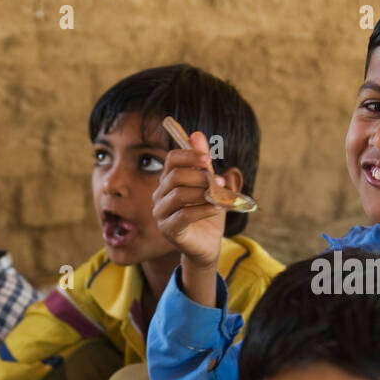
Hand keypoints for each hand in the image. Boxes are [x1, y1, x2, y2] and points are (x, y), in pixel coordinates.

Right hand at [152, 129, 226, 270]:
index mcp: (168, 182)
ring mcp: (161, 214)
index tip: (208, 158)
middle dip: (199, 176)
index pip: (172, 159)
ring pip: (178, 195)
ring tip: (220, 196)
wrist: (207, 244)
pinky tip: (216, 208)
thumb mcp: (210, 185)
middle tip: (218, 181)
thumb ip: (203, 164)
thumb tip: (197, 135)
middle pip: (175, 176)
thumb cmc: (207, 213)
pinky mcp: (168, 230)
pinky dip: (203, 209)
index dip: (189, 155)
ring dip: (202, 192)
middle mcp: (159, 196)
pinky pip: (184, 215)